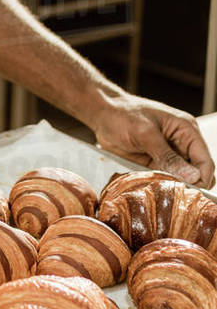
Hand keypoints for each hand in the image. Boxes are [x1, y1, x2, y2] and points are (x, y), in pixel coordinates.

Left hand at [89, 93, 214, 187]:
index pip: (205, 161)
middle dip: (188, 185)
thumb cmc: (122, 115)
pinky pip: (165, 179)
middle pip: (197, 173)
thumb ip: (168, 155)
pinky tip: (151, 187)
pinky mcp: (156, 162)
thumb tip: (193, 176)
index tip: (191, 193)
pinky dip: (161, 185)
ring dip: (173, 187)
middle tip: (172, 193)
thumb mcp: (145, 134)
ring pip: (181, 179)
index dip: (202, 179)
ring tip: (159, 190)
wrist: (102, 114)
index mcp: (186, 130)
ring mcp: (169, 154)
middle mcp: (182, 143)